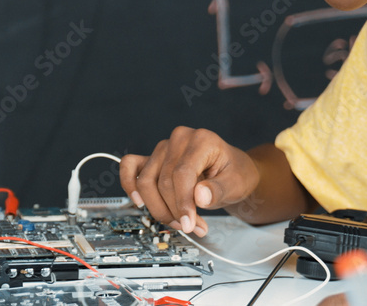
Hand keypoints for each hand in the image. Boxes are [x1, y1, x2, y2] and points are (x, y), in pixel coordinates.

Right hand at [120, 126, 260, 236]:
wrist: (232, 170)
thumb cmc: (234, 173)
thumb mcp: (236, 183)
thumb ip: (219, 190)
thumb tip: (199, 197)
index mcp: (201, 140)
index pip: (182, 173)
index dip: (183, 202)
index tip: (189, 224)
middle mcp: (179, 140)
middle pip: (163, 181)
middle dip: (175, 210)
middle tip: (191, 227)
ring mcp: (163, 148)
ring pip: (146, 181)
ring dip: (158, 207)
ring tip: (179, 221)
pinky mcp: (153, 158)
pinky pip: (130, 166)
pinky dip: (130, 184)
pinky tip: (138, 201)